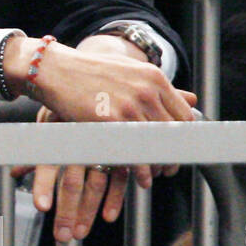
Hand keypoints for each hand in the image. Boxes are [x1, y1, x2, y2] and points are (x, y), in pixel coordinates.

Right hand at [7, 36, 197, 241]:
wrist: (54, 69)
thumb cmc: (87, 71)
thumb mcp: (128, 72)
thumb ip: (158, 87)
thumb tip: (191, 100)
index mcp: (154, 77)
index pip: (185, 115)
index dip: (183, 138)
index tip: (176, 148)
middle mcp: (147, 91)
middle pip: (174, 134)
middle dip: (172, 155)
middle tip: (167, 167)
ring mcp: (129, 106)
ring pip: (157, 145)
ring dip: (157, 166)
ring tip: (152, 175)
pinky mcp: (110, 120)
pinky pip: (134, 151)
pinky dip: (140, 168)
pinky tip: (138, 175)